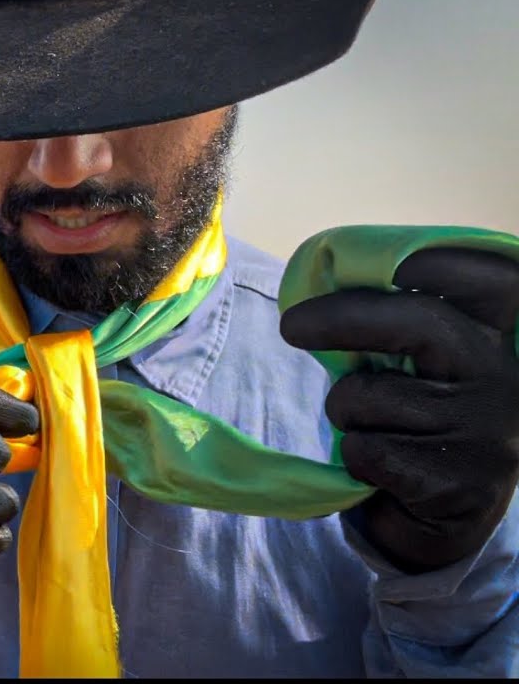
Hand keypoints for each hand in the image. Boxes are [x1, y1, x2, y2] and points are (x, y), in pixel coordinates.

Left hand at [281, 247, 518, 573]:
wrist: (434, 524)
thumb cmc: (416, 426)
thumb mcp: (421, 369)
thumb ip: (398, 329)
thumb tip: (329, 279)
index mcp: (498, 341)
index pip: (495, 283)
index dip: (447, 264)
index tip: (392, 265)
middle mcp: (505, 380)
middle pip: (424, 326)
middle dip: (345, 319)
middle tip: (290, 326)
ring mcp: (487, 435)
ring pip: (375, 397)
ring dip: (345, 411)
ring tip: (367, 428)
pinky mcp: (459, 487)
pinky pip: (368, 450)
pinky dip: (354, 457)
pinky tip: (378, 470)